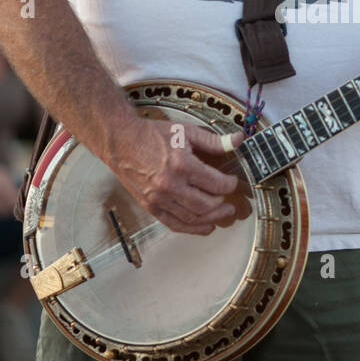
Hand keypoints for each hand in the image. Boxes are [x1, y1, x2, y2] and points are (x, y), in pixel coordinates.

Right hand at [110, 116, 245, 235]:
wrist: (121, 142)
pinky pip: (174, 224)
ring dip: (211, 219)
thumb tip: (238, 140)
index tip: (232, 182)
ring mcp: (159, 198)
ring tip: (221, 214)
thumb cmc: (152, 135)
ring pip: (192, 219)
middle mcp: (170, 185)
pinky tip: (204, 226)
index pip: (216, 184)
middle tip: (230, 203)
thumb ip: (214, 140)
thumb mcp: (186, 131)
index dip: (229, 185)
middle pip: (206, 206)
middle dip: (222, 205)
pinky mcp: (150, 206)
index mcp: (182, 165)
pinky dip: (191, 229)